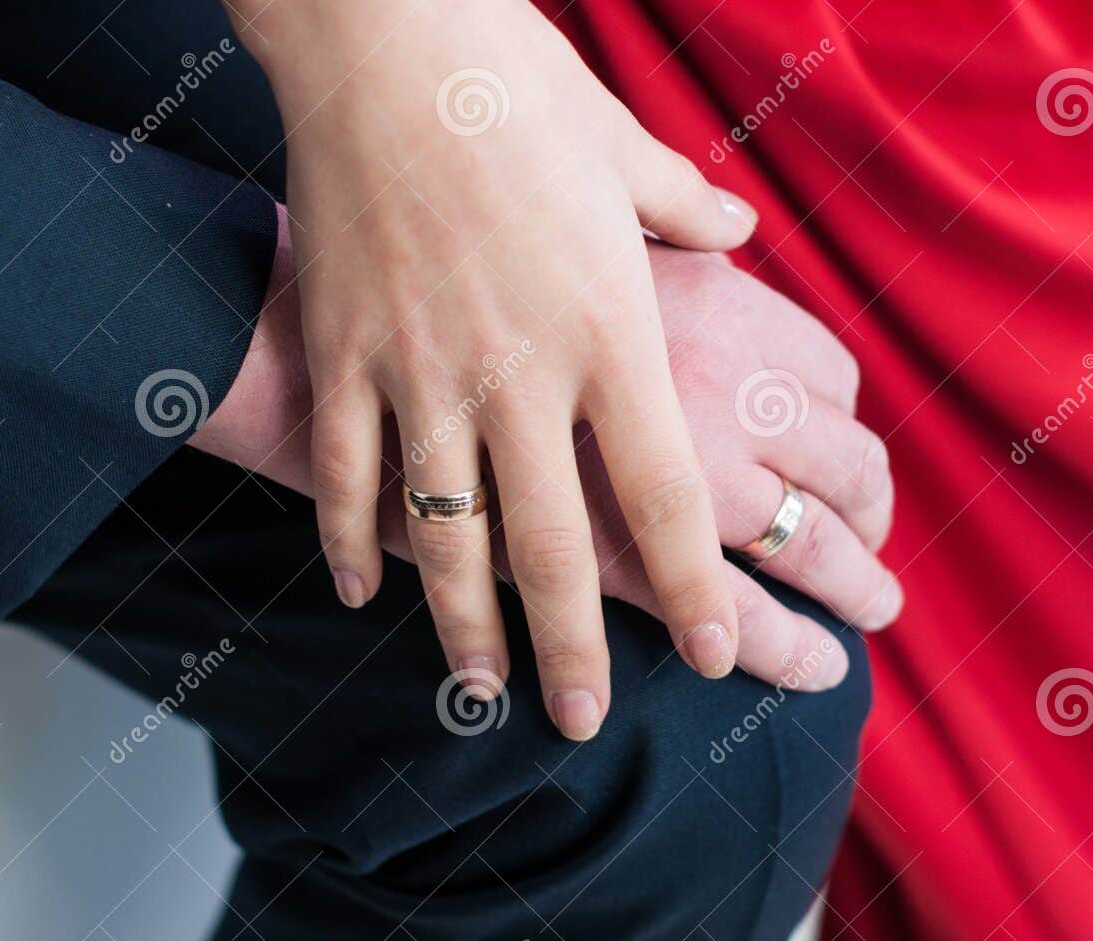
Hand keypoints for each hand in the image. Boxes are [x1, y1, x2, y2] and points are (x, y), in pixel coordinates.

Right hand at [226, 0, 755, 739]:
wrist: (375, 36)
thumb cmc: (510, 84)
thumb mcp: (622, 150)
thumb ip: (690, 214)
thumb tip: (744, 235)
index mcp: (614, 328)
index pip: (670, 493)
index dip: (703, 588)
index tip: (723, 658)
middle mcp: (525, 370)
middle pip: (557, 546)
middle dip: (574, 649)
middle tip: (581, 720)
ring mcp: (425, 371)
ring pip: (447, 536)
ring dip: (464, 628)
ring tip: (483, 691)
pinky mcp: (347, 355)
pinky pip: (352, 476)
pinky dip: (355, 542)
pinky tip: (366, 595)